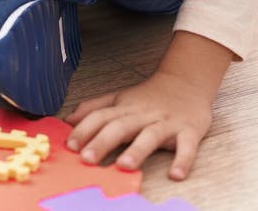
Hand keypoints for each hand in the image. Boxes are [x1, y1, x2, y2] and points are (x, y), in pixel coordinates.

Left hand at [64, 70, 212, 179]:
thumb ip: (94, 108)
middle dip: (102, 142)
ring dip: (137, 150)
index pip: (101, 116)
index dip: (84, 129)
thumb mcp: (119, 98)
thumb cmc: (148, 97)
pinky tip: (176, 175)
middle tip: (86, 159)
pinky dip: (183, 160)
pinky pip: (186, 146)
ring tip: (124, 165)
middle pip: (120, 126)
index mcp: (125, 107)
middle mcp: (143, 114)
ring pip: (151, 135)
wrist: (185, 82)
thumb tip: (68, 119)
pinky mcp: (189, 131)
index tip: (69, 145)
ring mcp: (166, 122)